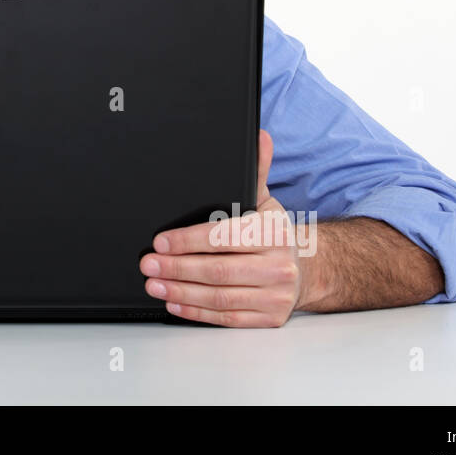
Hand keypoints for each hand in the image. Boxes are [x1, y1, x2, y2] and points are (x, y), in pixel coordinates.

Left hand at [139, 129, 312, 327]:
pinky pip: (228, 319)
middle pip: (219, 270)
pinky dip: (197, 312)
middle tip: (148, 264)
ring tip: (154, 285)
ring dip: (182, 293)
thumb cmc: (273, 232)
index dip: (188, 241)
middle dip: (177, 268)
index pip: (223, 237)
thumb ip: (256, 169)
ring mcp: (276, 296)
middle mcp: (278, 266)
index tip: (160, 242)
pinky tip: (175, 304)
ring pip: (221, 297)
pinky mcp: (270, 319)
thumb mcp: (264, 200)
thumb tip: (258, 135)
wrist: (307, 268)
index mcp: (273, 233)